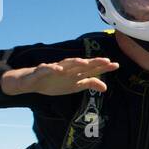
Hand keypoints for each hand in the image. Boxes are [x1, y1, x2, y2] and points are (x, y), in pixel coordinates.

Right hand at [1, 58, 119, 96]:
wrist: (33, 82)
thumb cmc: (55, 82)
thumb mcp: (75, 86)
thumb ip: (89, 84)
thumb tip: (106, 87)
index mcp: (75, 72)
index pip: (91, 69)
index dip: (103, 67)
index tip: (116, 65)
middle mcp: (67, 68)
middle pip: (82, 64)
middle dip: (94, 62)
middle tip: (107, 61)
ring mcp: (55, 69)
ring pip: (66, 64)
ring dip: (75, 62)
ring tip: (85, 62)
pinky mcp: (42, 71)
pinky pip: (48, 69)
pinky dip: (53, 68)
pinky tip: (59, 69)